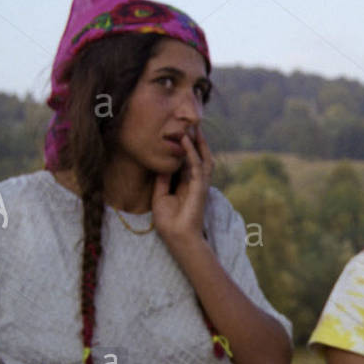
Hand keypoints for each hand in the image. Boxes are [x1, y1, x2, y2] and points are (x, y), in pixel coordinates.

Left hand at [152, 126, 212, 248]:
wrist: (177, 238)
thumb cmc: (169, 222)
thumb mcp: (160, 197)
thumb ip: (162, 181)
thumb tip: (161, 165)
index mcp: (187, 186)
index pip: (188, 162)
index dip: (186, 148)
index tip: (180, 133)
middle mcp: (195, 184)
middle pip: (199, 157)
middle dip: (196, 142)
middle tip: (190, 125)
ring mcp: (199, 186)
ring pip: (203, 159)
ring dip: (198, 143)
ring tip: (192, 127)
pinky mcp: (199, 188)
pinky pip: (197, 166)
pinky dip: (192, 152)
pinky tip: (185, 140)